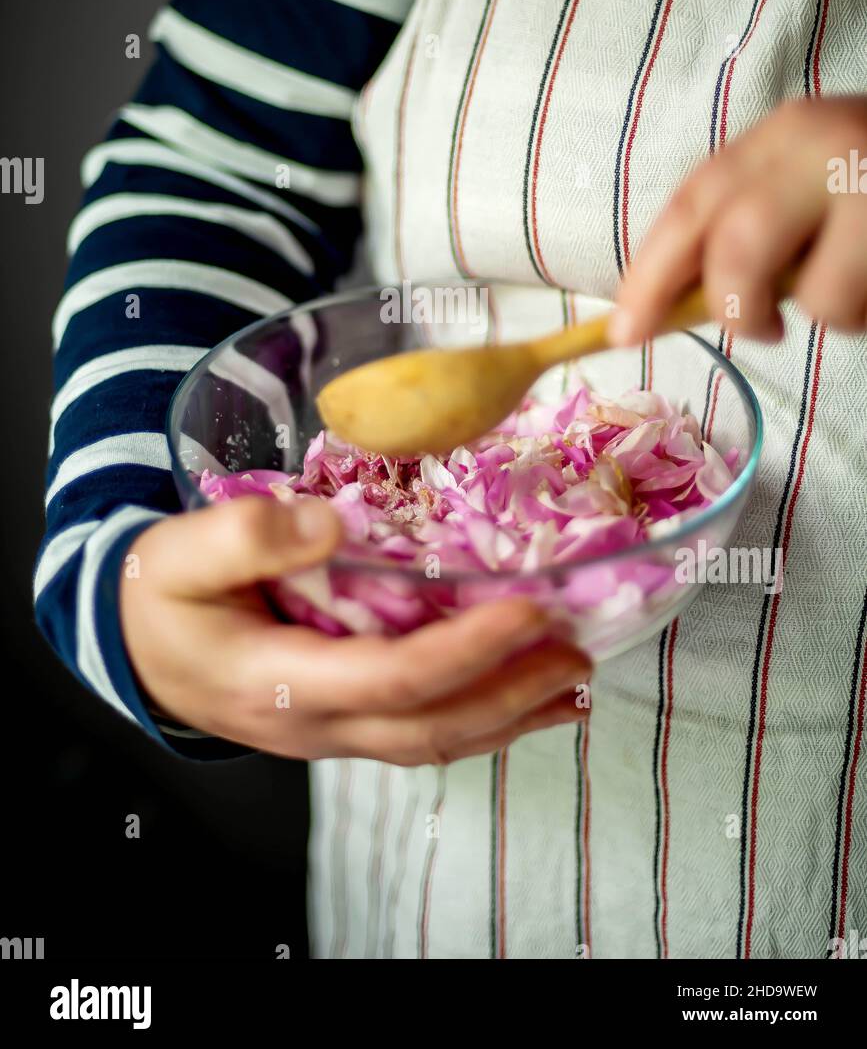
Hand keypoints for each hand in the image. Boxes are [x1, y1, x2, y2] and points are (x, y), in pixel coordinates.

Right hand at [121, 496, 590, 764]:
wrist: (141, 646)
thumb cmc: (163, 594)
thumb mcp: (178, 554)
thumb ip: (244, 536)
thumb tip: (331, 525)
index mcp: (278, 681)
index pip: (394, 679)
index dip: (467, 650)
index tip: (531, 609)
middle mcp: (316, 723)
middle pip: (431, 727)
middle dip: (513, 694)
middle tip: (579, 651)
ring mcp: (334, 732)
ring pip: (434, 742)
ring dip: (511, 715)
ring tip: (575, 680)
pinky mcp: (346, 721)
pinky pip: (422, 731)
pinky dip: (483, 716)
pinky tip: (524, 695)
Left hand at [610, 96, 866, 342]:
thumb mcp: (812, 181)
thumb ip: (753, 220)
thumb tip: (682, 299)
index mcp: (781, 136)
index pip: (692, 203)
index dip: (649, 274)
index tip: (622, 330)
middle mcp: (814, 149)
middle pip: (730, 242)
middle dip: (724, 304)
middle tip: (745, 331)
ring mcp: (858, 182)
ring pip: (796, 285)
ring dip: (808, 312)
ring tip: (844, 298)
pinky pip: (843, 301)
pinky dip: (852, 316)